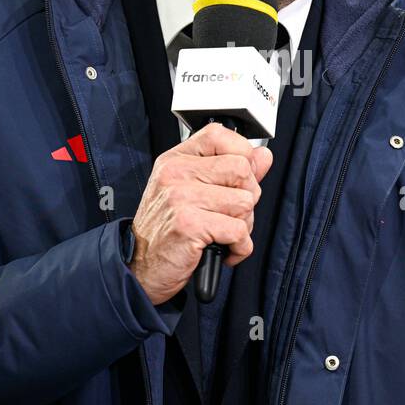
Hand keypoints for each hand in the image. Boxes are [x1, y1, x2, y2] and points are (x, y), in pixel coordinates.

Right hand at [129, 122, 273, 305]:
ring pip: (245, 202)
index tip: (238, 178)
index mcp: (176, 160)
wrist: (141, 268)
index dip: (241, 155)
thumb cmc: (168, 231)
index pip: (219, 135)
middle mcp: (175, 174)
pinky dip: (240, 248)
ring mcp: (180, 197)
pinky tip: (224, 250)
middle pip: (242, 170)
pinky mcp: (189, 225)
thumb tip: (262, 156)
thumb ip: (232, 172)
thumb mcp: (194, 192)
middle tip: (228, 215)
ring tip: (222, 234)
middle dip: (247, 198)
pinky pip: (239, 231)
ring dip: (243, 226)